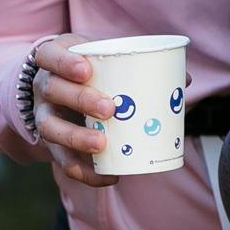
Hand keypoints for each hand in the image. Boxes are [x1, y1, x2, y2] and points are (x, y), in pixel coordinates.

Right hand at [28, 34, 126, 187]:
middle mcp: (43, 86)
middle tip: (110, 109)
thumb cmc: (92, 67)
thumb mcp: (106, 57)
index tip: (87, 70)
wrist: (62, 87)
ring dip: (76, 137)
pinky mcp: (51, 143)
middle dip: (80, 99)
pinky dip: (84, 171)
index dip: (65, 62)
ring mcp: (43, 114)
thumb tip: (186, 80)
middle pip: (53, 90)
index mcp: (55, 58)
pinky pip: (62, 160)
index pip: (48, 55)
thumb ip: (139, 64)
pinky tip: (108, 175)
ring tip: (103, 144)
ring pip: (50, 127)